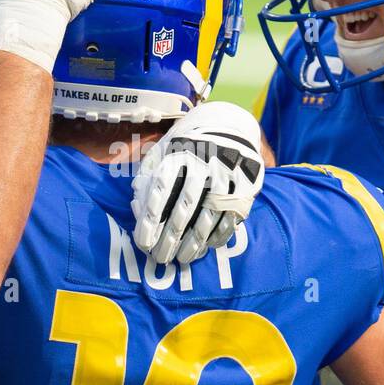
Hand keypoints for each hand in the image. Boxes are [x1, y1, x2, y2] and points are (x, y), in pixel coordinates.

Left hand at [131, 102, 265, 265]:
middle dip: (170, 238)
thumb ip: (147, 174)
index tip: (143, 242)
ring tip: (181, 259)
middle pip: (184, 207)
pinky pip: (231, 217)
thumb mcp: (163, 149)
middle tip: (160, 258)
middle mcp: (205, 161)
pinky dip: (217, 236)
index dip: (150, 218)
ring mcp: (228, 174)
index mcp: (179, 151)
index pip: (160, 188)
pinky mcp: (247, 185)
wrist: (229, 126)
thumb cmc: (186, 146)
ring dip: (194, 243)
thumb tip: (136, 203)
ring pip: (208, 217)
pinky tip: (204, 248)